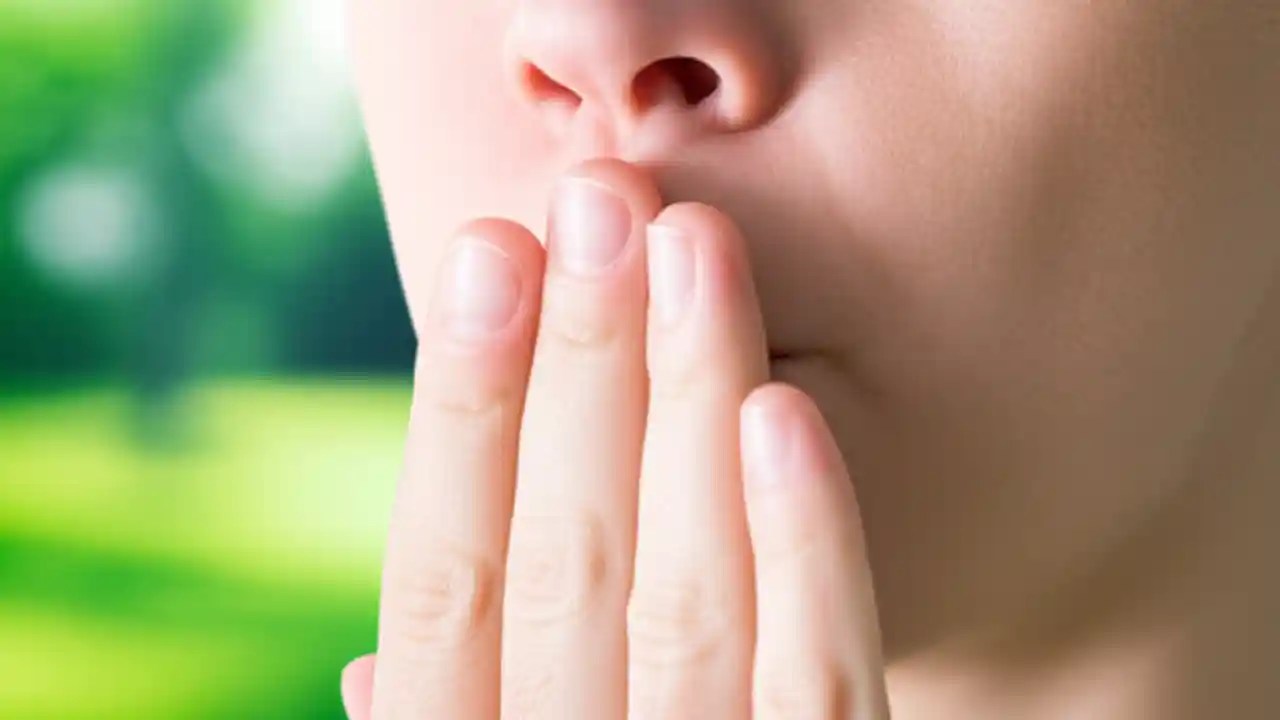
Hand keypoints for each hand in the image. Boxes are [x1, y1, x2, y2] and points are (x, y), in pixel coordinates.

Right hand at [339, 158, 889, 718]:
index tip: (491, 251)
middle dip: (582, 364)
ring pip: (691, 593)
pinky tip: (784, 411)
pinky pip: (819, 682)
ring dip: (689, 402)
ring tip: (693, 243)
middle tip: (602, 196)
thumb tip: (361, 667)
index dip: (461, 411)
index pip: (442, 580)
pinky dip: (805, 549)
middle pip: (567, 557)